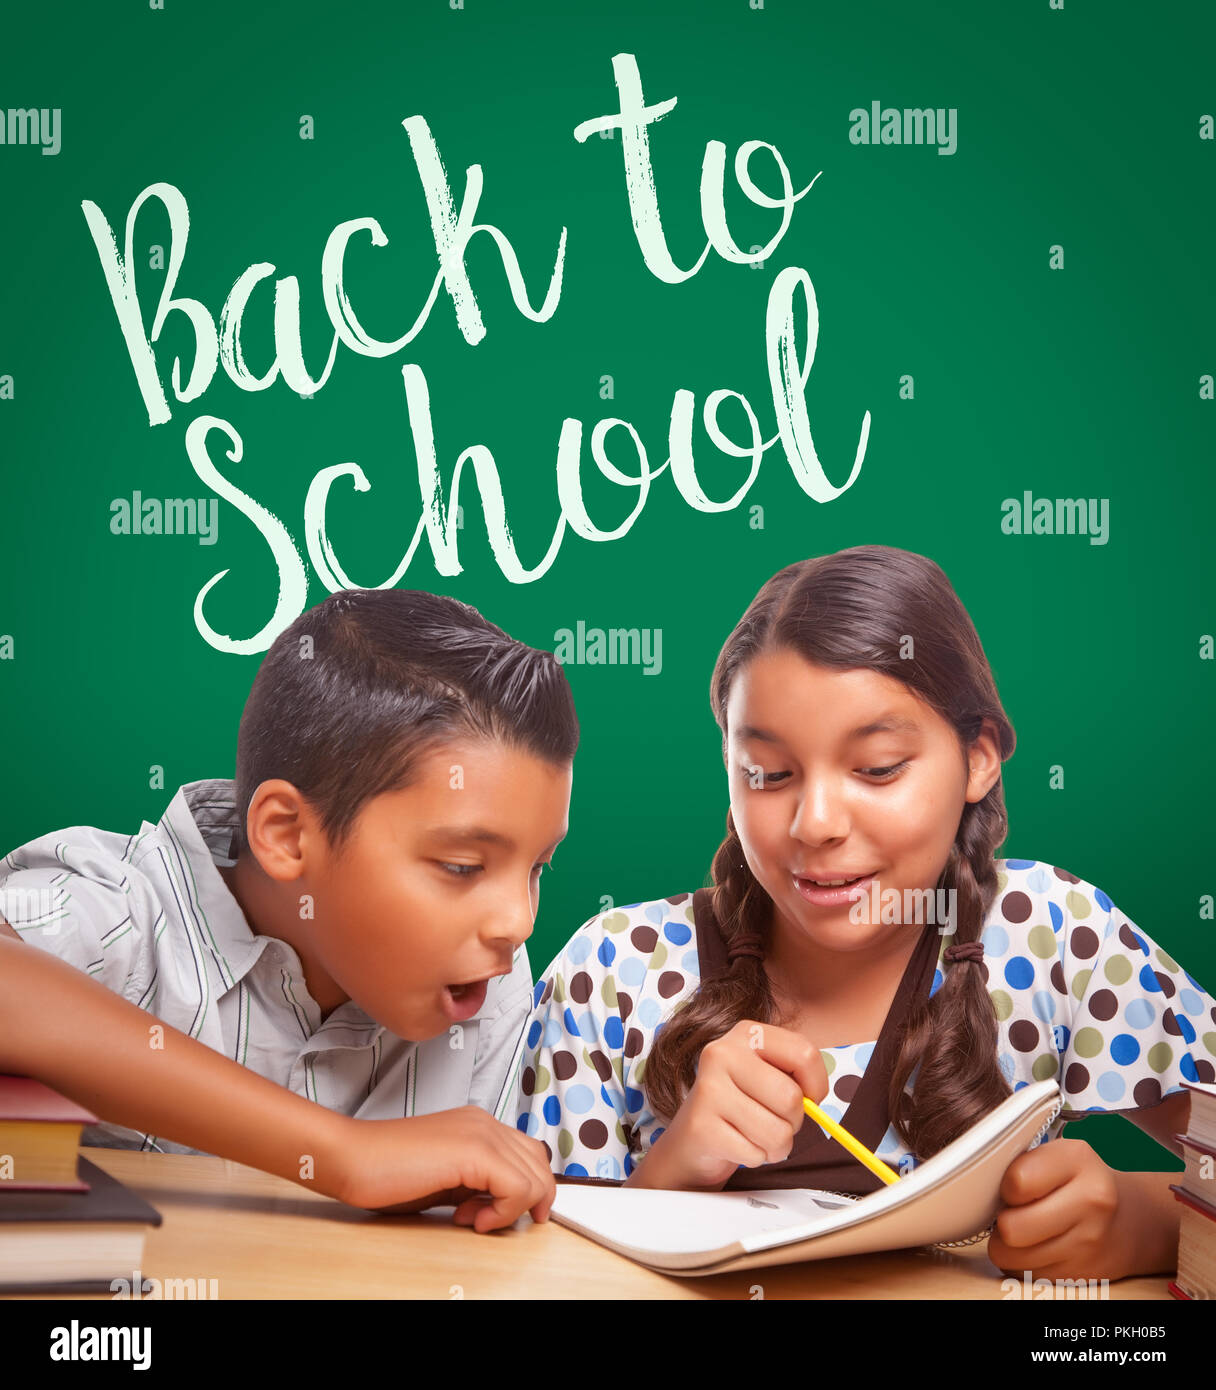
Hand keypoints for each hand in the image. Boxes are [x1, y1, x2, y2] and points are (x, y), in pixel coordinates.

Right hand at [326, 1107, 554, 1232]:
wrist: (352, 1158)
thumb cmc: (386, 1172)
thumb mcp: (443, 1180)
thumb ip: (474, 1186)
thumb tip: (496, 1207)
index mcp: (479, 1125)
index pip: (530, 1155)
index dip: (526, 1191)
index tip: (495, 1216)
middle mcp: (486, 1123)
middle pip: (540, 1165)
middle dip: (527, 1203)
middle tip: (488, 1222)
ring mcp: (482, 1133)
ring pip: (536, 1178)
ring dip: (513, 1210)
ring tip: (474, 1221)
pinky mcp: (475, 1152)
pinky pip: (518, 1188)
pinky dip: (504, 1213)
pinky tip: (471, 1221)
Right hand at [633, 1020, 827, 1189]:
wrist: (692, 1139)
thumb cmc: (742, 1106)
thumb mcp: (770, 1076)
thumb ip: (797, 1078)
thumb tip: (815, 1102)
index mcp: (747, 1033)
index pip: (804, 1053)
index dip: (817, 1085)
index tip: (807, 1098)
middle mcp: (722, 1052)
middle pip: (791, 1098)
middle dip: (792, 1122)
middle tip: (773, 1119)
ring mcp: (708, 1088)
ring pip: (777, 1132)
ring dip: (775, 1145)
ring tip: (754, 1134)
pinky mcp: (701, 1125)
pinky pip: (755, 1154)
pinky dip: (754, 1158)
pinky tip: (736, 1145)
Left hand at [989, 1138, 1128, 1280]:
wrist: (1129, 1219)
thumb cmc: (1075, 1181)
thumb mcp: (1055, 1154)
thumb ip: (1020, 1162)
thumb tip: (976, 1187)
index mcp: (1076, 1159)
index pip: (1016, 1182)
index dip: (1004, 1187)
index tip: (1012, 1187)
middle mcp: (1090, 1201)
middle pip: (1012, 1228)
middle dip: (1000, 1223)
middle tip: (1010, 1214)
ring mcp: (1090, 1242)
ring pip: (1014, 1257)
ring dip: (1008, 1247)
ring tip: (1022, 1230)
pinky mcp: (1084, 1274)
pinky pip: (1028, 1275)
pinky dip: (1024, 1264)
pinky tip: (1038, 1247)